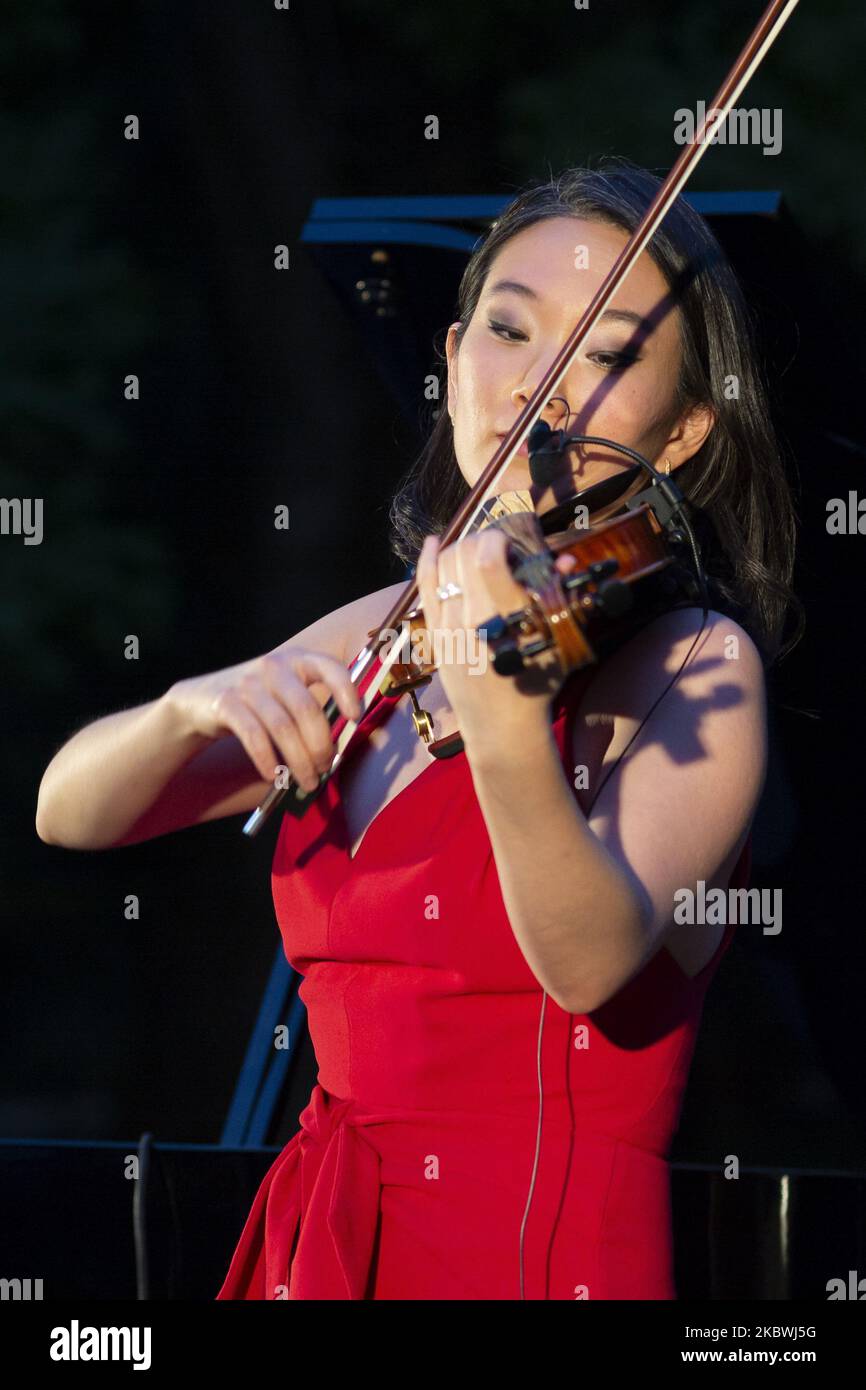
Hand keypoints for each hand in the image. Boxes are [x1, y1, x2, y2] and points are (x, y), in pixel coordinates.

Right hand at [168, 643, 361, 791]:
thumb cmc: (257, 704)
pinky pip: (253, 736)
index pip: (329, 666)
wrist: (200, 701)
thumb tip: (336, 753)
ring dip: (298, 761)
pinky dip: (267, 760)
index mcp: (297, 660)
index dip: (346, 690)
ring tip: (306, 782)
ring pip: (282, 727)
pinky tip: (273, 777)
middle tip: (325, 769)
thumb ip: (311, 712)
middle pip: (306, 708)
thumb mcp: (285, 696)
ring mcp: (249, 683)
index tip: (355, 718)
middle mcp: (274, 666)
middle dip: (320, 745)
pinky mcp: (226, 702)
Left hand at [415, 529, 577, 751]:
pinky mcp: (435, 634)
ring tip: (478, 550)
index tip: (510, 542)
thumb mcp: (555, 642)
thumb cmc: (536, 682)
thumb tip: (565, 560)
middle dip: (483, 540)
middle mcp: (470, 619)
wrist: (502, 725)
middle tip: (499, 548)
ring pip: (444, 565)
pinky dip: (429, 560)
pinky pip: (425, 587)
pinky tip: (434, 542)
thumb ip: (558, 596)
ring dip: (462, 547)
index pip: (488, 560)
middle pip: (464, 556)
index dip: (497, 538)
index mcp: (504, 620)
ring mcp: (447, 627)